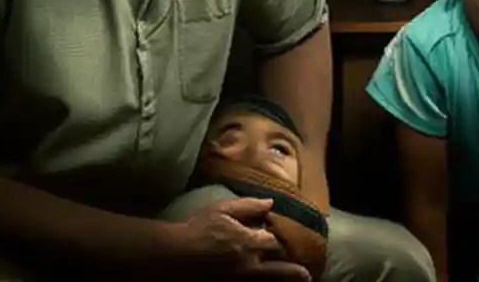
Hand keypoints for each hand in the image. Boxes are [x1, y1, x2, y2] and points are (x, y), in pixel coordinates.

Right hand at [163, 197, 311, 279]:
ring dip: (285, 280)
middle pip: (278, 267)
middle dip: (293, 269)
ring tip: (302, 281)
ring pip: (269, 280)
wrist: (173, 255)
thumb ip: (248, 206)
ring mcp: (240, 279)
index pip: (275, 241)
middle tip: (306, 274)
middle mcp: (249, 264)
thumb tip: (271, 204)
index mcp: (249, 242)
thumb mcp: (222, 209)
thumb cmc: (197, 229)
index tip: (285, 238)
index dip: (281, 239)